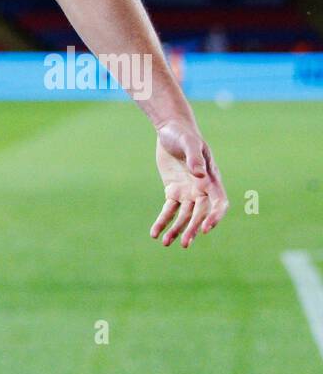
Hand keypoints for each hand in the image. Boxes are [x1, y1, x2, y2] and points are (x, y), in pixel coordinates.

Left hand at [150, 119, 228, 247]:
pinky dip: (162, 221)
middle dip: (193, 229)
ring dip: (176, 230)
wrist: (170, 130)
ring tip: (165, 243)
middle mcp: (202, 190)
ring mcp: (188, 193)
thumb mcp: (189, 143)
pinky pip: (169, 210)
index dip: (214, 217)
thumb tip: (199, 175)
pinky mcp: (174, 192)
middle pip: (200, 214)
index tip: (205, 229)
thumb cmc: (183, 134)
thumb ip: (195, 158)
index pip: (218, 203)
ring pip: (184, 216)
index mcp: (212, 179)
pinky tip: (154, 233)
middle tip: (185, 243)